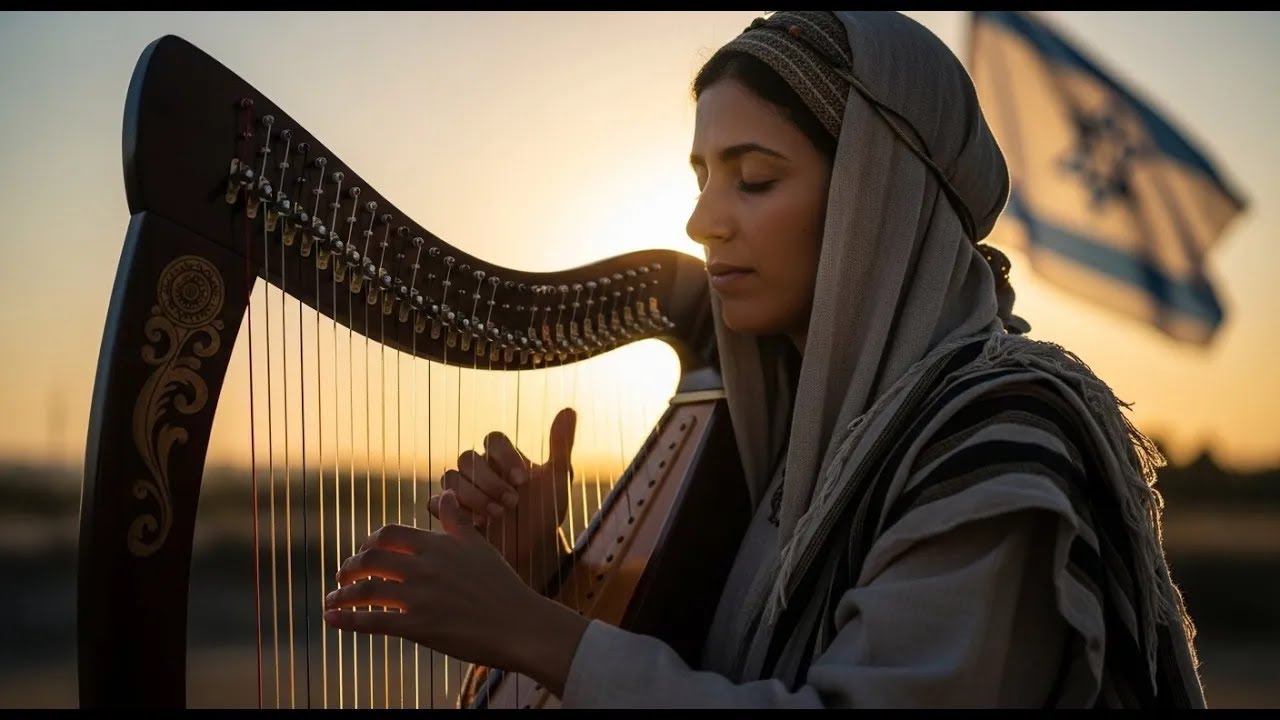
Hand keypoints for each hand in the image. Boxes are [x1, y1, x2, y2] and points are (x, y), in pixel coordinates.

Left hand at [323, 489, 588, 695]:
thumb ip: (457, 520)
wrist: (519, 624)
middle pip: (371, 559)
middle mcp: (424, 567)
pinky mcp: (419, 627)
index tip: (362, 553)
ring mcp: (420, 597)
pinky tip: (332, 619)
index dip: (368, 542)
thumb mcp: (479, 545)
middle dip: (350, 567)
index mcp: (437, 545)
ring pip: (367, 591)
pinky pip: (374, 622)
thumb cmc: (501, 586)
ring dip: (342, 595)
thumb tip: (445, 493)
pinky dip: (348, 620)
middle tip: (342, 576)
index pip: (388, 534)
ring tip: (331, 600)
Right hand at [444, 407, 576, 590]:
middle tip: (513, 501)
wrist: (535, 549)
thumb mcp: (557, 479)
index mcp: (502, 457)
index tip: (523, 479)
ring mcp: (462, 490)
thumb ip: (560, 445)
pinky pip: (436, 502)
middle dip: (489, 480)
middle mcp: (479, 469)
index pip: (493, 439)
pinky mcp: (449, 512)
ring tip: (498, 515)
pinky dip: (454, 510)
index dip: (505, 456)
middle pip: (468, 458)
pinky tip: (478, 524)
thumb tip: (569, 410)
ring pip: (451, 478)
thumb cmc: (545, 511)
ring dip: (473, 496)